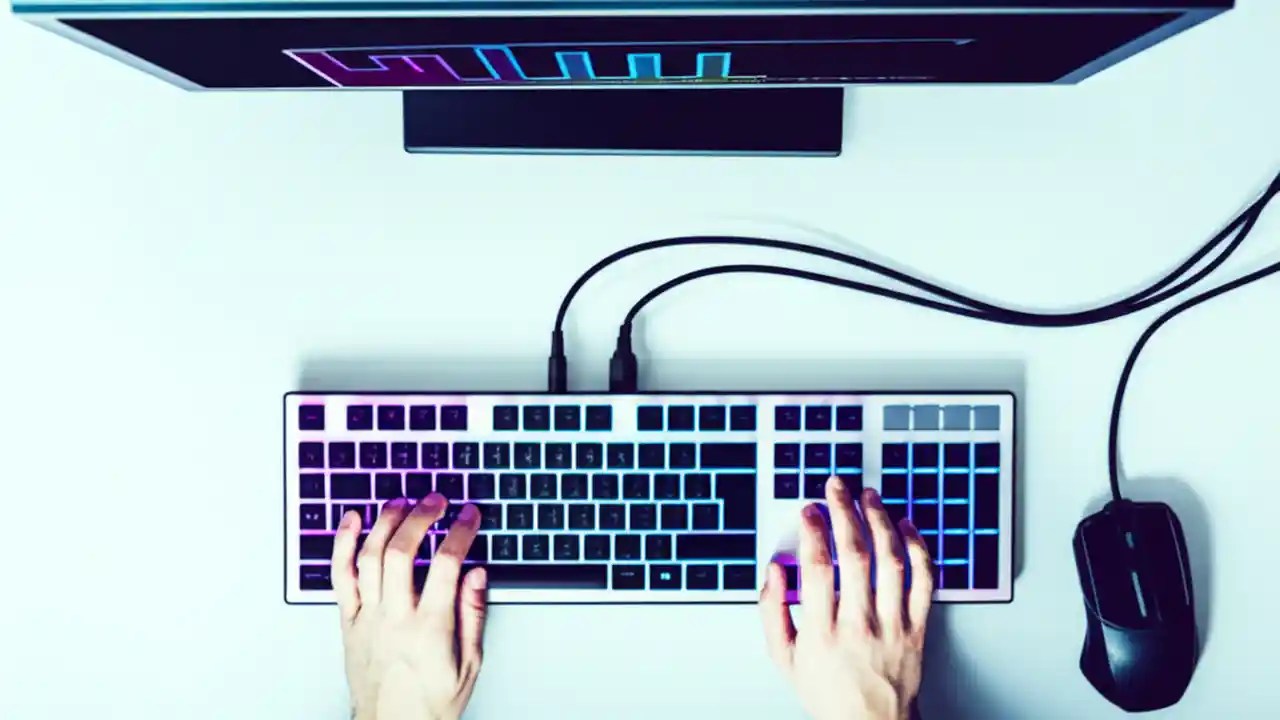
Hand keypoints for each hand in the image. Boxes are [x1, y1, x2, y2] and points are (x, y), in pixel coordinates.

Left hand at [331, 494, 487, 719]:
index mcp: (429, 629)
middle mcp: (394, 619)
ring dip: (385, 523)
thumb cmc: (429, 704)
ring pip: (370, 558)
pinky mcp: (348, 622)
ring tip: (401, 502)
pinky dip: (343, 544)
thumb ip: (472, 615)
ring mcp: (367, 619)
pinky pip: (340, 577)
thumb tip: (476, 574)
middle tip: (436, 500)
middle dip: (421, 517)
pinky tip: (353, 521)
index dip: (459, 532)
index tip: (469, 515)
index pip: (446, 565)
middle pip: (402, 552)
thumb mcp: (468, 666)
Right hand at [759, 479, 933, 719]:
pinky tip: (906, 526)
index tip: (809, 510)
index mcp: (822, 632)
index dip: (813, 531)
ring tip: (870, 497)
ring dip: (880, 521)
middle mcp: (859, 625)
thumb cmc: (829, 692)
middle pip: (854, 555)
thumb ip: (772, 611)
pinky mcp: (917, 628)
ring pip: (890, 561)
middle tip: (837, 487)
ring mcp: (892, 625)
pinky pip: (924, 581)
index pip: (817, 568)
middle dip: (844, 512)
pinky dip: (918, 549)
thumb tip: (774, 570)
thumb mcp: (784, 658)